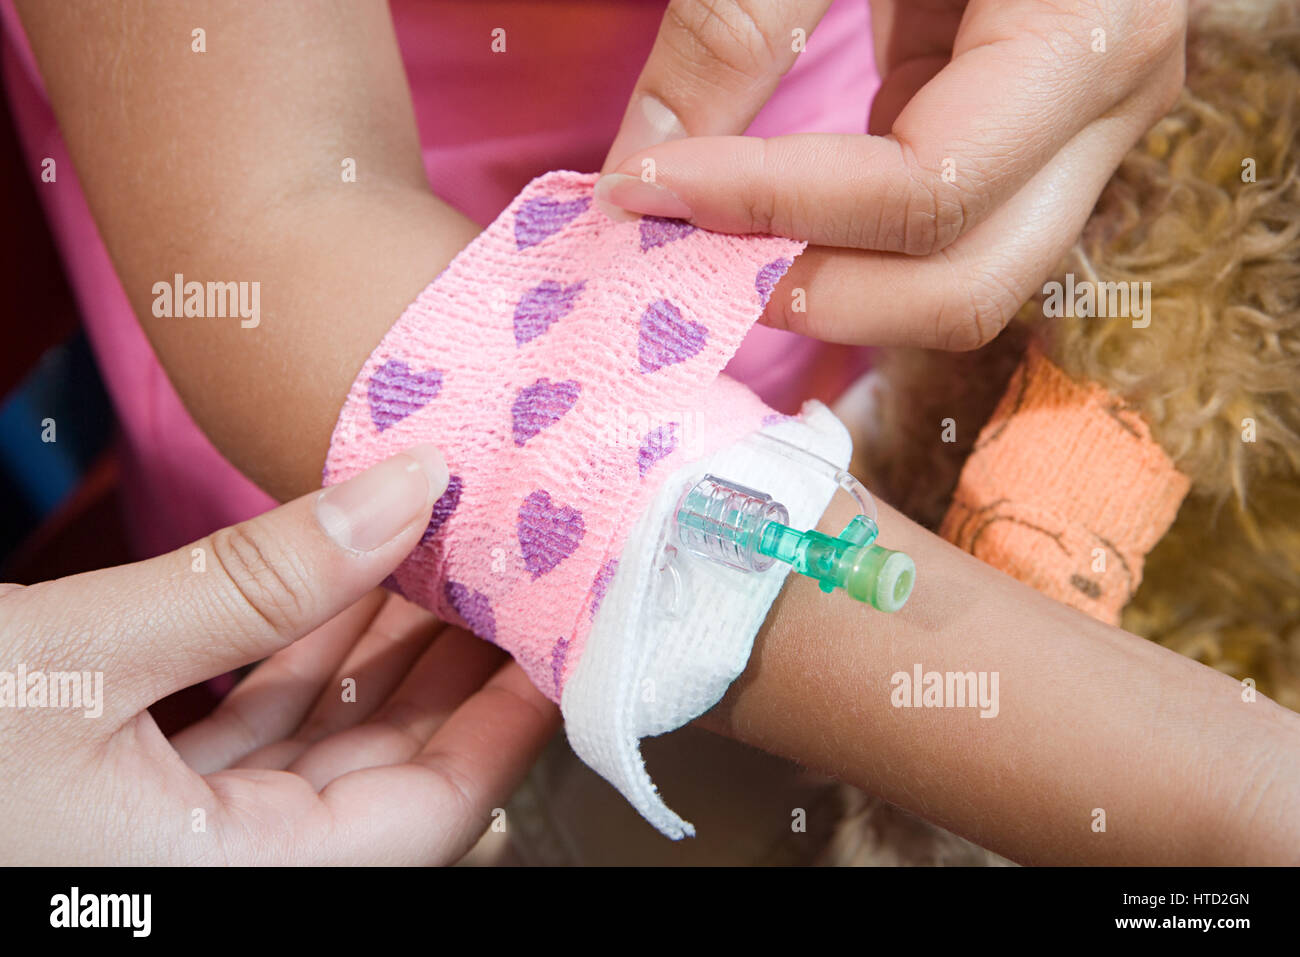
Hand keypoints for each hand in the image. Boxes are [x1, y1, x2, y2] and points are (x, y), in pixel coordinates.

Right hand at [0, 446, 557, 863]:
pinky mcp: (133, 797)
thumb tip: (407, 492)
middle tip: (510, 574)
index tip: (561, 638)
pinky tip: (340, 582)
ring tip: (440, 556)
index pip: (428, 814)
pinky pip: (251, 731)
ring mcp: (177, 840)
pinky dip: (295, 654)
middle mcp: (219, 871)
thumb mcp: (82, 651)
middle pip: (386, 776)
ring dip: (378, 648)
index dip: (509, 722)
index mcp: (227, 878)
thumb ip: (255, 583)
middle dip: (452, 670)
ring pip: (318, 744)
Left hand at [596, 0, 1185, 349]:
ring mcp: (1075, 128)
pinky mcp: (1021, 131)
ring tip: (706, 251)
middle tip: (678, 264)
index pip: (926, 190)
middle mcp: (1107, 103)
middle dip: (813, 295)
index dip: (775, 208)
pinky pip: (934, 234)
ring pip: (956, 283)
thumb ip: (735, 22)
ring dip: (827, 289)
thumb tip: (639, 166)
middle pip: (963, 285)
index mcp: (1088, 29)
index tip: (644, 191)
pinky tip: (755, 219)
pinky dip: (841, 245)